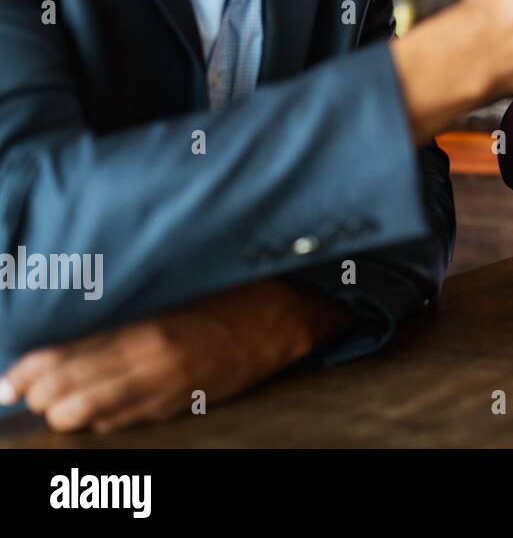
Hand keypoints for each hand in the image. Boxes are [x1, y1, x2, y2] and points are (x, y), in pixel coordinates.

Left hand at [0, 279, 348, 432]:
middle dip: (42, 397)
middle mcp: (154, 364)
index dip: (31, 372)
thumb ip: (125, 317)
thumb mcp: (173, 296)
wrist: (282, 315)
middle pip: (72, 393)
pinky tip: (94, 410)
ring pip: (94, 415)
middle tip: (26, 394)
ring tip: (54, 405)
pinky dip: (102, 417)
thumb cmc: (227, 295)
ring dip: (66, 412)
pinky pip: (127, 421)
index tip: (10, 380)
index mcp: (148, 330)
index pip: (69, 358)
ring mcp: (169, 390)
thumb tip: (70, 341)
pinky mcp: (182, 405)